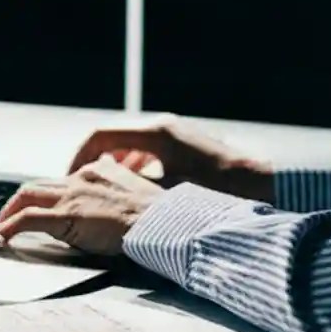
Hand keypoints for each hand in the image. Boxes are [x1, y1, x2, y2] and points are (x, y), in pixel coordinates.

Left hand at [0, 157, 164, 255]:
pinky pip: (26, 219)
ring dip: (7, 214)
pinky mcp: (66, 215)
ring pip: (25, 196)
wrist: (162, 222)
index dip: (44, 197)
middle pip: (36, 185)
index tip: (38, 210)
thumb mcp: (135, 195)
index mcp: (97, 171)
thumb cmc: (156, 216)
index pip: (60, 181)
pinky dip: (7, 228)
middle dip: (17, 202)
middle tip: (6, 219)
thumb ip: (117, 194)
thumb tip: (110, 207)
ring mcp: (72, 195)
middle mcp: (81, 177)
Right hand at [68, 116, 274, 201]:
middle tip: (79, 188)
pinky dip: (134, 169)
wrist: (263, 183)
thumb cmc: (220, 190)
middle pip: (112, 140)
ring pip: (130, 147)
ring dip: (113, 168)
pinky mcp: (185, 147)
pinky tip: (135, 193)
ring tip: (103, 193)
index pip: (99, 137)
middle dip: (92, 163)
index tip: (67, 178)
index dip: (77, 157)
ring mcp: (175, 136)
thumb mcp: (170, 196)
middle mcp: (162, 129)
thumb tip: (103, 202)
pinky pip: (148, 153)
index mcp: (155, 135)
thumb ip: (135, 194)